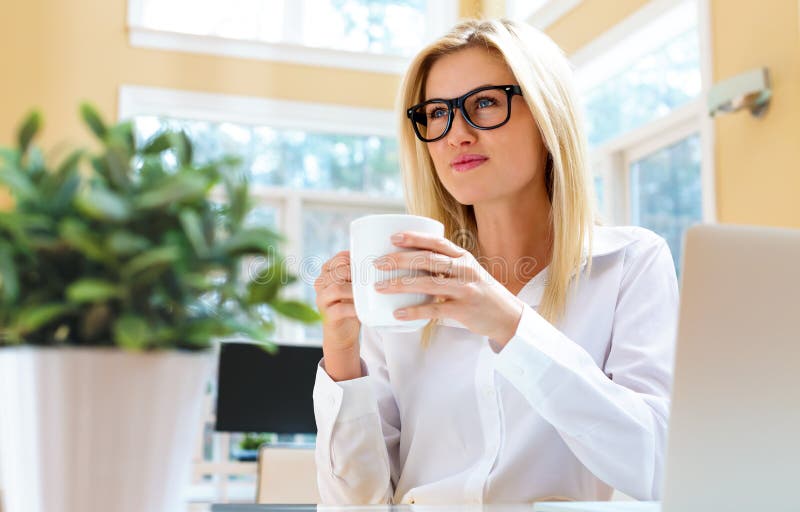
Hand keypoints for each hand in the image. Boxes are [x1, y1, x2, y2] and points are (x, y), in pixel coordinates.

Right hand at [314, 251, 361, 379]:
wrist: (343, 333)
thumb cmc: (351, 304)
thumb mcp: (354, 285)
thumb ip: (359, 272)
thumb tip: (383, 258)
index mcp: (327, 272)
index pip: (339, 258)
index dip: (356, 260)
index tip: (371, 264)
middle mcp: (321, 283)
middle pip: (338, 272)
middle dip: (357, 274)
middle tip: (373, 279)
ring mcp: (321, 299)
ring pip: (337, 288)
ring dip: (355, 290)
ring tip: (369, 292)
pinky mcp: (327, 315)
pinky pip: (339, 309)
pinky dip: (354, 308)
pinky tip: (364, 308)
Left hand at [373, 232, 525, 346]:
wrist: (506, 315)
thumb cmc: (479, 291)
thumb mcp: (466, 271)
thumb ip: (444, 265)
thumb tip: (409, 260)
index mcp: (463, 257)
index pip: (436, 242)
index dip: (414, 238)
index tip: (392, 237)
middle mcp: (464, 270)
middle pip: (428, 260)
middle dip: (400, 260)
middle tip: (377, 263)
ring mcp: (465, 289)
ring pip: (427, 283)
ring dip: (400, 284)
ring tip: (379, 287)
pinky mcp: (464, 310)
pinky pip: (434, 310)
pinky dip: (414, 311)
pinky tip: (398, 313)